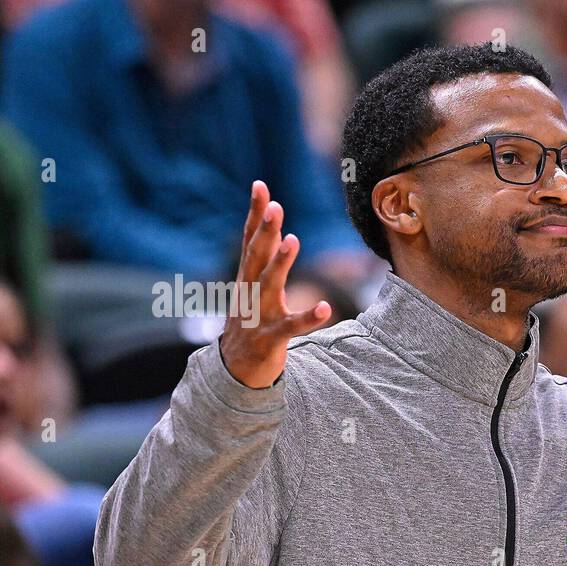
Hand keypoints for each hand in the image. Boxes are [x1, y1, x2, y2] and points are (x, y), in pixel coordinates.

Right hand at [219, 181, 333, 388]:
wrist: (235, 371)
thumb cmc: (250, 324)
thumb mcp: (252, 290)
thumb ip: (262, 261)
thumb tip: (272, 229)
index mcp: (247, 279)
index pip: (250, 240)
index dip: (255, 214)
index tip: (260, 185)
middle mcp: (250, 293)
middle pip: (257, 256)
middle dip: (265, 230)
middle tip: (275, 205)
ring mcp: (258, 316)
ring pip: (269, 286)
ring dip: (281, 264)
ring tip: (294, 240)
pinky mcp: (269, 339)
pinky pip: (290, 328)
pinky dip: (306, 318)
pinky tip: (324, 308)